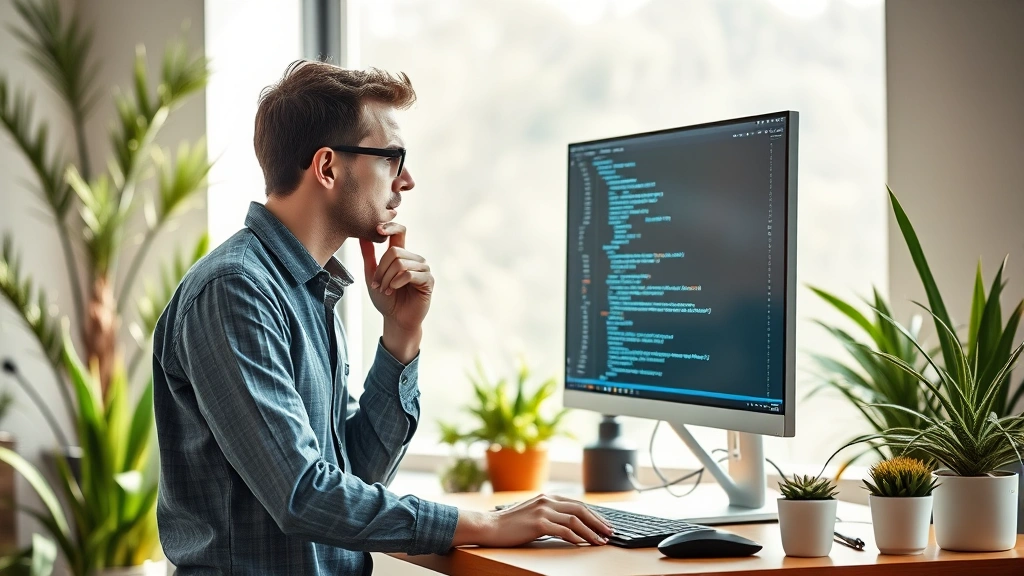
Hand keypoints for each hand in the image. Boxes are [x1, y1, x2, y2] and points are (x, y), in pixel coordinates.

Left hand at [359, 222, 432, 329]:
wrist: (395, 319)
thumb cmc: (385, 299)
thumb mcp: (371, 275)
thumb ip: (368, 255)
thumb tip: (362, 235)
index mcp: (401, 255)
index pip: (399, 232)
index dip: (390, 227)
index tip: (377, 229)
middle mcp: (413, 259)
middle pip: (394, 252)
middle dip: (381, 270)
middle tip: (377, 285)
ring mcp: (422, 269)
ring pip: (401, 263)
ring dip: (388, 279)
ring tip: (386, 290)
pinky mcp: (428, 280)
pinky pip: (410, 274)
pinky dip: (397, 283)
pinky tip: (394, 290)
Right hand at [452, 494, 613, 547]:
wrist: (490, 527)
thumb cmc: (511, 524)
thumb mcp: (533, 513)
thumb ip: (549, 513)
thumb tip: (569, 523)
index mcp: (548, 497)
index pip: (578, 504)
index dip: (594, 514)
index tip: (605, 524)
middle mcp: (547, 500)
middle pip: (581, 510)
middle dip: (598, 522)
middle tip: (609, 532)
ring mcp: (543, 511)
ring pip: (575, 520)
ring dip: (590, 531)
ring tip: (600, 541)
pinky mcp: (538, 523)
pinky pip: (563, 530)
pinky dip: (575, 537)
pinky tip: (582, 543)